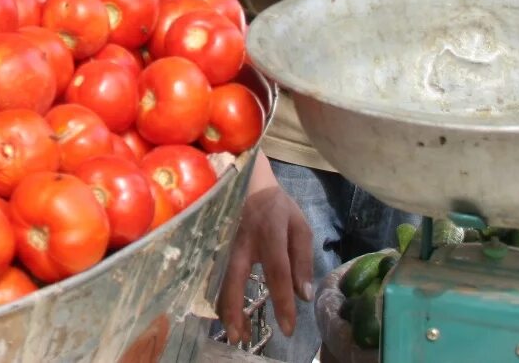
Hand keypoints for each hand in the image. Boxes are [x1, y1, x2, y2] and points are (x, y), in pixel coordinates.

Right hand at [218, 163, 313, 343]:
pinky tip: (228, 317)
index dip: (282, 300)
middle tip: (240, 337)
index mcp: (270, 232)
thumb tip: (303, 295)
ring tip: (236, 334)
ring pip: (220, 278)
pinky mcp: (215, 245)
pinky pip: (216, 275)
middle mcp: (243, 239)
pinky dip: (221, 298)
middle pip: (235, 277)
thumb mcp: (299, 226)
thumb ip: (302, 260)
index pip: (277, 271)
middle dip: (236, 308)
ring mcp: (224, 242)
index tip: (288, 328)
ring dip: (225, 308)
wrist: (246, 181)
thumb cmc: (277, 207)